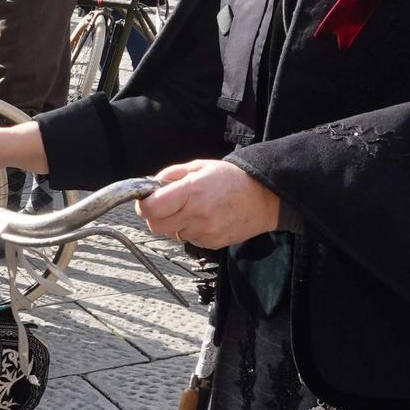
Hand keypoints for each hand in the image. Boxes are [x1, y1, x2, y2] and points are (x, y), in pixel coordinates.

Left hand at [138, 159, 280, 248]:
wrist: (264, 197)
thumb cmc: (231, 178)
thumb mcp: (200, 166)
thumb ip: (172, 174)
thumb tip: (151, 185)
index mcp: (191, 192)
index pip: (152, 208)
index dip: (145, 205)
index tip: (148, 200)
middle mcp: (196, 215)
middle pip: (156, 226)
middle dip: (156, 216)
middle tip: (167, 206)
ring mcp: (205, 232)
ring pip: (173, 234)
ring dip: (176, 224)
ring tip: (195, 209)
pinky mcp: (213, 244)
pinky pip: (190, 240)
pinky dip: (192, 231)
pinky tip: (206, 218)